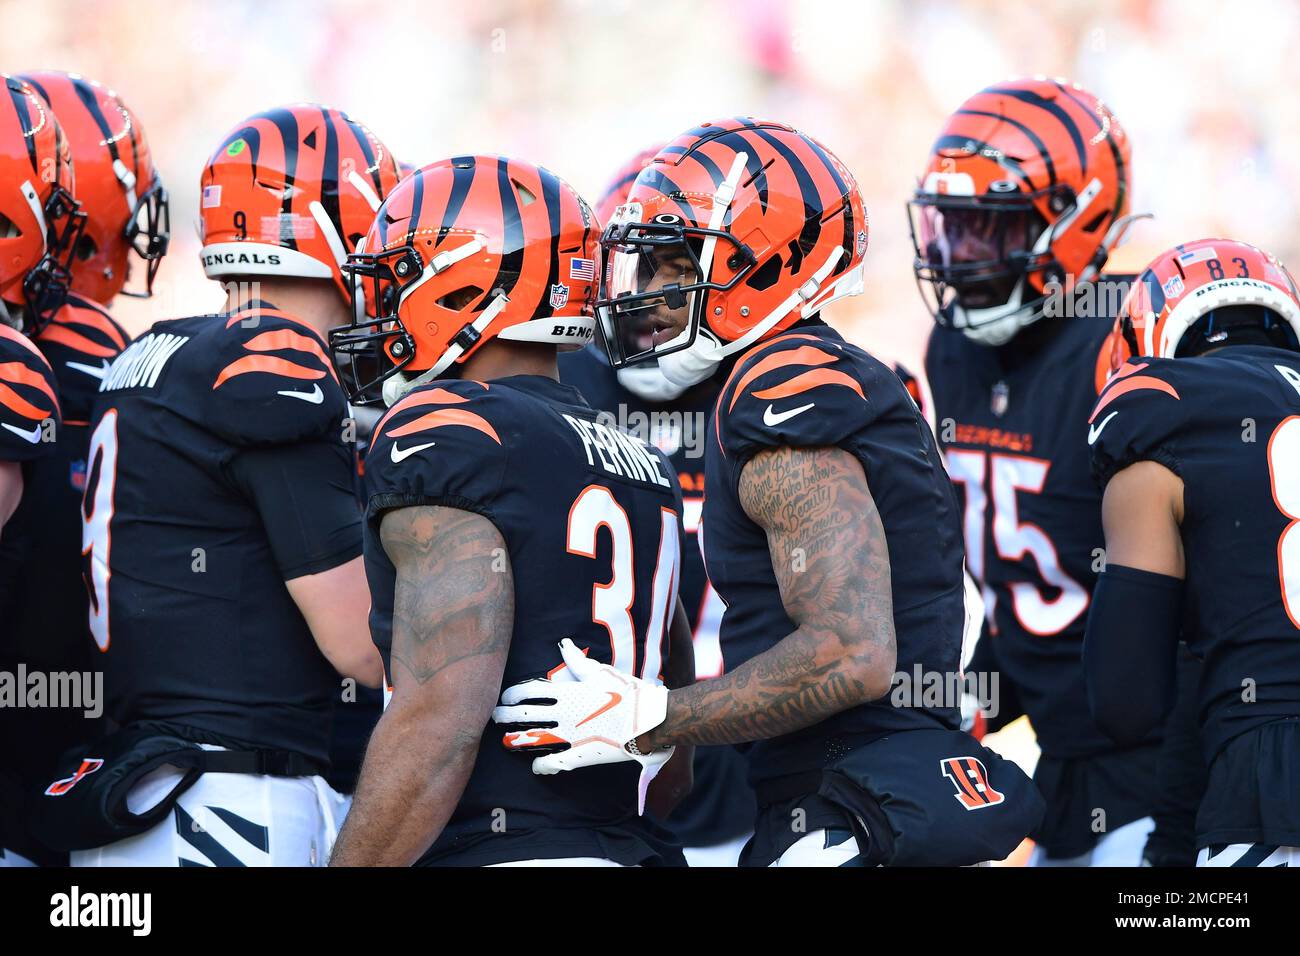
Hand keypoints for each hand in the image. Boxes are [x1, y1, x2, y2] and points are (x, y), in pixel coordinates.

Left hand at [491, 638, 671, 813]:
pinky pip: (555, 762)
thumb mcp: (601, 672)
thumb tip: (564, 644)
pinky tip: (535, 766)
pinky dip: (541, 765)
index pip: (530, 692)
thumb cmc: (627, 692)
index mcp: (568, 692)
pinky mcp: (581, 755)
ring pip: (534, 739)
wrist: (648, 719)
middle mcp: (565, 714)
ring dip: (516, 741)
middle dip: (506, 716)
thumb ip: (578, 662)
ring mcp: (571, 736)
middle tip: (495, 717)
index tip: (504, 697)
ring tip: (505, 741)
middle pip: (525, 715)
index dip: (513, 694)